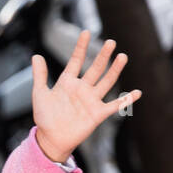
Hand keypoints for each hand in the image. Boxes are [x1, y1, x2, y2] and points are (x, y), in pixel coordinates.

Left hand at [31, 32, 140, 163]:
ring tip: (122, 56)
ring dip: (115, 70)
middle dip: (103, 56)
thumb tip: (36, 55)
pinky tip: (137, 92)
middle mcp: (82, 88)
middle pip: (96, 68)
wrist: (50, 139)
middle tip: (110, 42)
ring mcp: (91, 100)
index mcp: (67, 82)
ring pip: (107, 81)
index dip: (81, 48)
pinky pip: (115, 105)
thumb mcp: (39, 94)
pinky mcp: (98, 113)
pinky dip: (126, 100)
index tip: (86, 32)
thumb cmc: (44, 118)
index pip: (76, 61)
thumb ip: (40, 76)